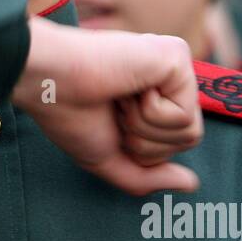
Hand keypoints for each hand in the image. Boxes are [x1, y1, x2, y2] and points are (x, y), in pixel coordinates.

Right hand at [12, 19, 201, 193]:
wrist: (49, 82)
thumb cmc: (70, 115)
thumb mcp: (109, 158)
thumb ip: (148, 177)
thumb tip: (192, 184)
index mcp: (156, 95)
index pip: (176, 144)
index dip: (140, 149)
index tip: (108, 119)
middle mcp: (169, 78)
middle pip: (188, 141)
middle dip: (143, 141)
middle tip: (113, 109)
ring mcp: (176, 64)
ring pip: (190, 133)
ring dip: (143, 128)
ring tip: (119, 98)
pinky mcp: (177, 56)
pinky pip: (183, 117)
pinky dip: (148, 114)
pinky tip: (127, 87)